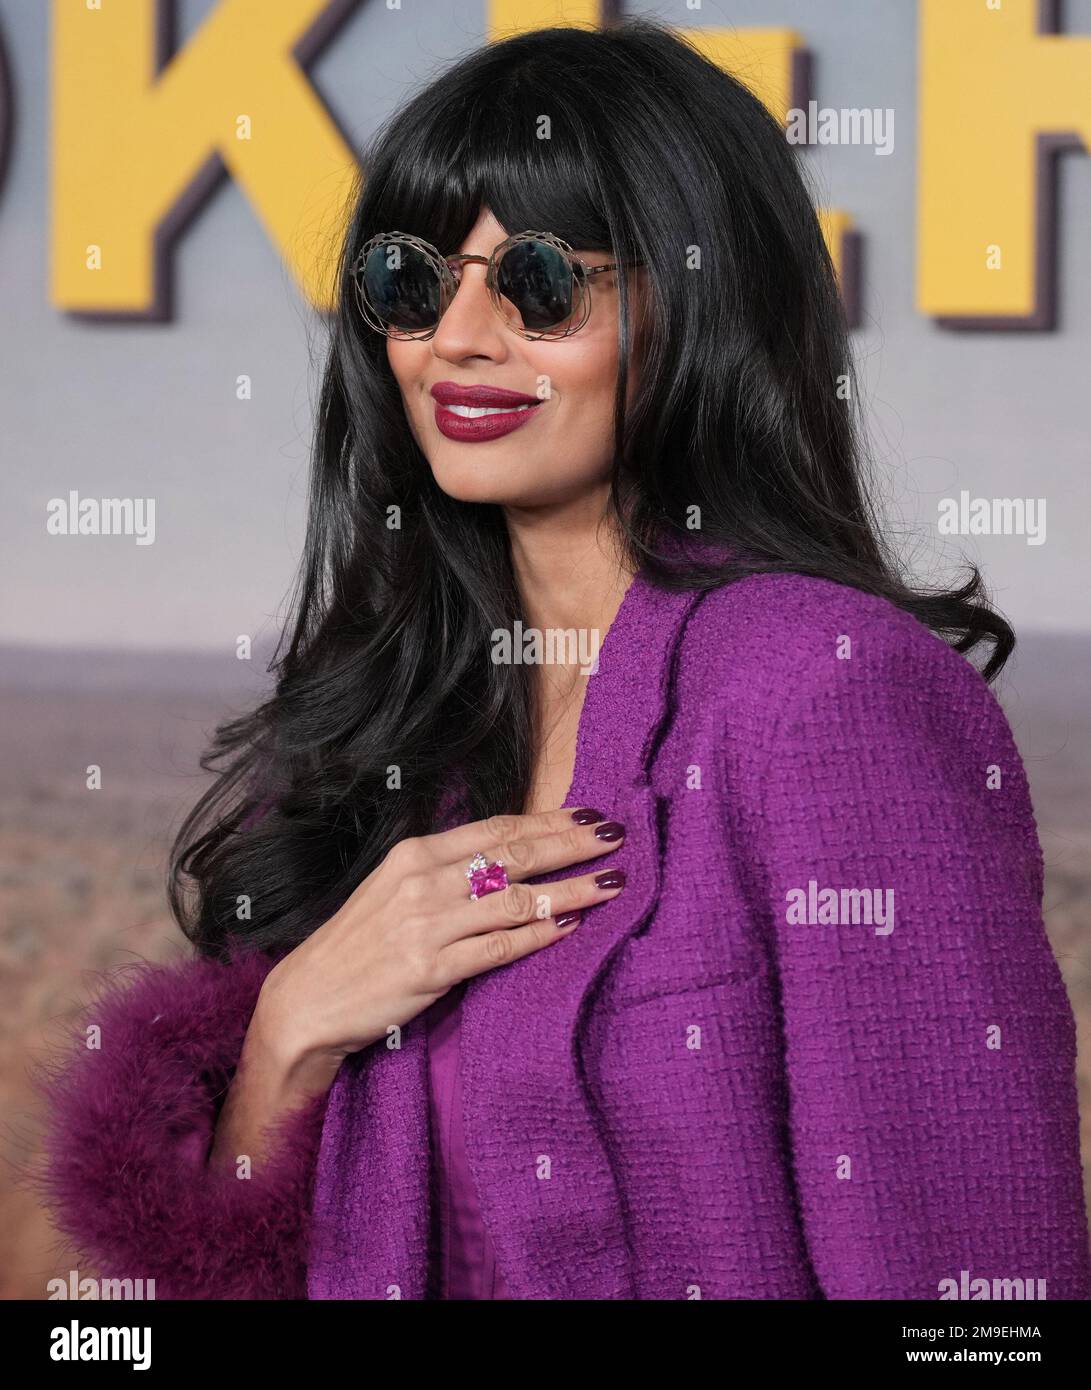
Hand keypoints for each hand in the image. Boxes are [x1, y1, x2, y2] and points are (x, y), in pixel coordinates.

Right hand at [254, 806, 625, 1072]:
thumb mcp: (394, 889)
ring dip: (570, 889)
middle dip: (570, 843)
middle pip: (513, 855)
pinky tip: (571, 926)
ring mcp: (427, 925)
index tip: (588, 813)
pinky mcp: (431, 969)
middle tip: (615, 835)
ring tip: (612, 882)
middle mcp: (422, 881)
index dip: (547, 820)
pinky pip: (500, 948)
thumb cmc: (357, 946)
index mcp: (415, 855)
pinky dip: (539, 936)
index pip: (496, 829)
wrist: (306, 1001)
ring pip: (516, 899)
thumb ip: (445, 871)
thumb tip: (508, 857)